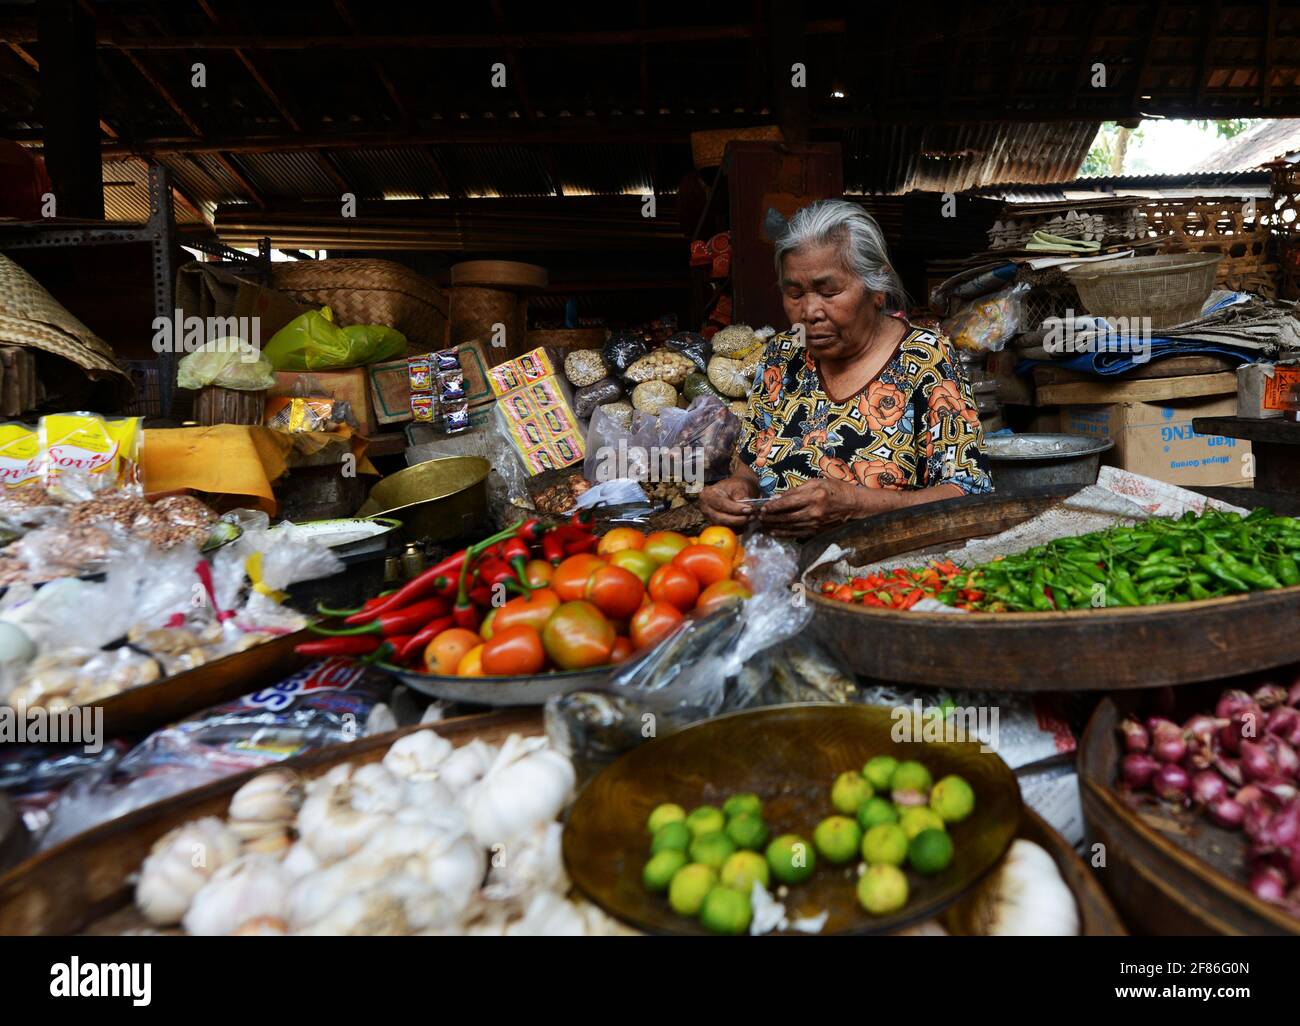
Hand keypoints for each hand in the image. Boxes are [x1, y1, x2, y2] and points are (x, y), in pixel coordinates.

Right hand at [698, 476, 757, 528]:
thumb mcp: (740, 486)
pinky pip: (728, 530)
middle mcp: (706, 507)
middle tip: (752, 515)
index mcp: (708, 494)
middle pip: (721, 518)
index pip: (721, 504)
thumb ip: (743, 497)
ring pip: (725, 526)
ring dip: (740, 524)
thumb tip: (748, 507)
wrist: (736, 490)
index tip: (749, 509)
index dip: (735, 508)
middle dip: (738, 519)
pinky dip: (739, 528)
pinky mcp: (717, 524)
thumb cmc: (736, 486)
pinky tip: (747, 522)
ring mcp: (710, 517)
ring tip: (752, 517)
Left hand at [758, 479, 882, 537]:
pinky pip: (797, 534)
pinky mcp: (817, 531)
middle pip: (786, 516)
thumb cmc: (835, 490)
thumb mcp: (817, 482)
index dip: (773, 506)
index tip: (763, 507)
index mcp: (814, 496)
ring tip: (762, 525)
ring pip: (790, 526)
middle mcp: (814, 512)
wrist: (854, 506)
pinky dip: (784, 534)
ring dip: (774, 526)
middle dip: (770, 517)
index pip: (788, 502)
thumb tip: (779, 497)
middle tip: (758, 517)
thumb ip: (797, 490)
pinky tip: (774, 533)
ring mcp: (816, 524)